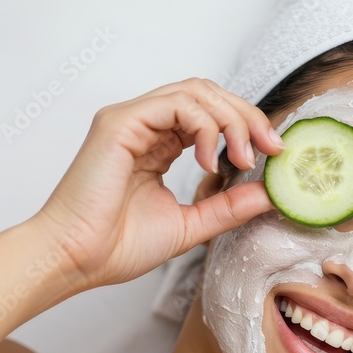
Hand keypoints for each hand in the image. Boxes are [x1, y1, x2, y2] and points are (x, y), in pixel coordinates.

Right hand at [32, 78, 281, 290]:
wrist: (77, 260)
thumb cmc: (119, 246)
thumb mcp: (192, 224)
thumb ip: (230, 206)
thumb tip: (271, 193)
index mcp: (158, 144)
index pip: (211, 114)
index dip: (247, 125)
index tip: (275, 154)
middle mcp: (145, 125)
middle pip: (208, 93)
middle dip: (248, 116)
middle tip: (272, 148)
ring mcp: (131, 120)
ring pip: (196, 92)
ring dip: (231, 120)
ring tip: (242, 158)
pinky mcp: (120, 123)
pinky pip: (175, 104)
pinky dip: (204, 126)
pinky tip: (208, 160)